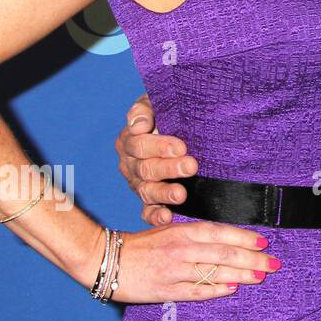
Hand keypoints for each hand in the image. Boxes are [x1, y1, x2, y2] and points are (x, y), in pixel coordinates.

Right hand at [88, 220, 278, 302]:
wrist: (106, 258)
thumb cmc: (141, 245)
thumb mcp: (169, 230)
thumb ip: (196, 235)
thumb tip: (227, 239)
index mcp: (183, 232)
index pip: (221, 233)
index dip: (245, 237)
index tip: (265, 242)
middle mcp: (181, 249)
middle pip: (224, 253)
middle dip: (253, 258)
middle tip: (274, 263)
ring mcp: (174, 270)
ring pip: (214, 271)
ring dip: (241, 274)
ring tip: (261, 276)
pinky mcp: (165, 290)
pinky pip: (195, 291)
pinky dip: (215, 290)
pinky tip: (232, 289)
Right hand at [115, 94, 194, 225]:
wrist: (181, 127)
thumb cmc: (168, 112)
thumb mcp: (156, 103)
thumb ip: (145, 109)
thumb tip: (139, 124)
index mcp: (129, 140)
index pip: (139, 145)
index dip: (158, 146)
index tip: (181, 147)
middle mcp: (130, 164)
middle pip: (145, 169)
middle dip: (169, 168)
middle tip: (191, 165)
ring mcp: (139, 184)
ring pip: (147, 191)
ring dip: (164, 194)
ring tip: (181, 194)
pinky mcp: (149, 201)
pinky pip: (147, 212)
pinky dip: (155, 216)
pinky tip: (168, 217)